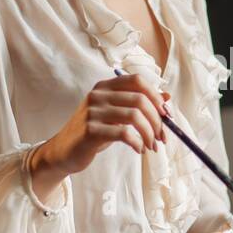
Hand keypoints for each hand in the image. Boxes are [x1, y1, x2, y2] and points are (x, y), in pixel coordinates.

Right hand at [33, 73, 168, 176]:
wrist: (64, 151)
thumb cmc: (95, 133)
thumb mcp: (117, 115)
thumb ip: (138, 105)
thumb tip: (167, 97)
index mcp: (105, 86)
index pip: (138, 80)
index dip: (156, 96)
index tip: (166, 115)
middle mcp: (98, 94)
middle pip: (140, 99)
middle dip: (157, 120)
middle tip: (162, 137)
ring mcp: (93, 111)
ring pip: (135, 116)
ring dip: (149, 134)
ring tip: (152, 146)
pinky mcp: (90, 130)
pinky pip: (124, 133)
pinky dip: (137, 143)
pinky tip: (139, 149)